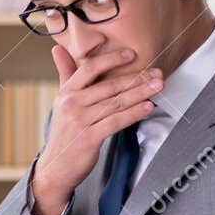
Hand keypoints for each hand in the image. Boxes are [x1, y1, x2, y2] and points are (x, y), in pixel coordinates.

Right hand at [30, 45, 164, 214]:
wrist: (56, 166)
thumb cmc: (64, 133)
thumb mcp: (61, 101)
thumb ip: (65, 74)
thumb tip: (58, 48)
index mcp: (66, 93)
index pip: (89, 68)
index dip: (112, 59)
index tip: (131, 54)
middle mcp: (71, 104)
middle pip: (109, 86)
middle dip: (136, 78)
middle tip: (157, 73)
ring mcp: (80, 121)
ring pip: (116, 103)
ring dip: (140, 93)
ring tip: (158, 87)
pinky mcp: (90, 137)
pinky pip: (116, 121)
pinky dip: (134, 113)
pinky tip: (147, 107)